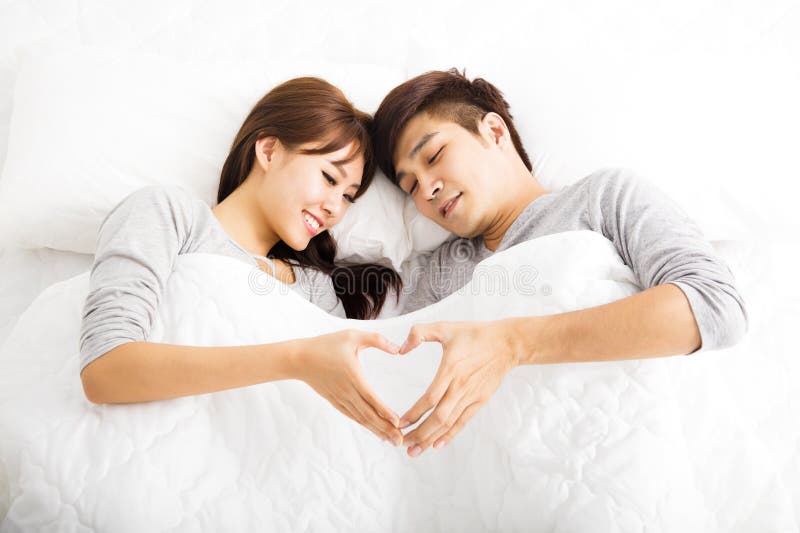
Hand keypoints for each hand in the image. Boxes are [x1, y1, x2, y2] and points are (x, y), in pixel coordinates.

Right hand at [292, 329, 404, 445]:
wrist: (299, 359)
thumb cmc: (326, 345)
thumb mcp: (352, 336)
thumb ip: (376, 340)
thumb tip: (398, 349)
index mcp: (353, 376)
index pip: (371, 398)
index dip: (385, 411)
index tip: (398, 423)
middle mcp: (346, 391)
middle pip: (368, 414)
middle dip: (385, 428)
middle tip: (400, 442)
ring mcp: (340, 398)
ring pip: (360, 418)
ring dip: (376, 430)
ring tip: (392, 441)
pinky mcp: (335, 401)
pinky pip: (351, 415)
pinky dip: (364, 424)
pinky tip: (374, 430)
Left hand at [398, 320, 519, 456]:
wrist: (507, 343)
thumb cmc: (475, 334)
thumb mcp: (445, 327)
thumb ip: (419, 333)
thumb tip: (400, 349)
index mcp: (450, 370)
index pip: (430, 398)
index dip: (414, 413)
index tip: (400, 423)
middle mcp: (461, 387)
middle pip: (438, 417)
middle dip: (419, 433)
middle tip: (403, 444)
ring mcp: (472, 396)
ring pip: (449, 423)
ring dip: (431, 438)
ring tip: (415, 451)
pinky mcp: (480, 400)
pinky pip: (463, 421)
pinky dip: (450, 435)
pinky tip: (438, 444)